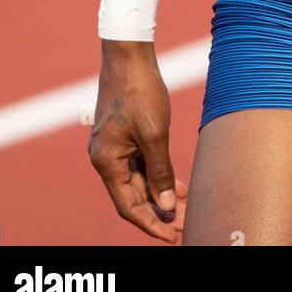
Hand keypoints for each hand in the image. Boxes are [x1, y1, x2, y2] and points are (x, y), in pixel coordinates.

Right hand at [88, 45, 186, 242]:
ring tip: (186, 206)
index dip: (151, 225)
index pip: (128, 207)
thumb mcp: (155, 134)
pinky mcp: (123, 136)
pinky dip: (157, 176)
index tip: (173, 237)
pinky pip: (139, 165)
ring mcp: (113, 147)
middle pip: (133, 196)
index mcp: (106, 162)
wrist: (128, 54)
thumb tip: (167, 204)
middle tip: (186, 224)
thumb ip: (160, 171)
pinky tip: (177, 183)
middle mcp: (105, 158)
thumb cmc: (140, 91)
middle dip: (159, 212)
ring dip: (161, 195)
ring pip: (138, 181)